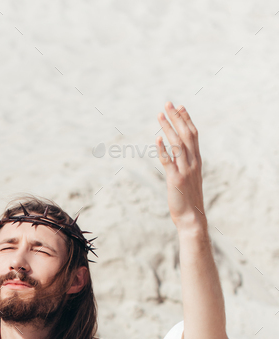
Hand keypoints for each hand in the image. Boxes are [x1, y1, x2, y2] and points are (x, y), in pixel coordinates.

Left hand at [156, 102, 205, 233]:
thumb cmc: (188, 200)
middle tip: (168, 103)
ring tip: (160, 115)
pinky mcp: (176, 180)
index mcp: (197, 161)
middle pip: (186, 134)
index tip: (180, 106)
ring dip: (168, 128)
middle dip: (177, 118)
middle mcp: (193, 163)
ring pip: (178, 144)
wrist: (192, 218)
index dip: (186, 119)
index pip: (193, 134)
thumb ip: (185, 165)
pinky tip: (157, 139)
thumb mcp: (189, 178)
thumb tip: (177, 156)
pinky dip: (163, 149)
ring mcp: (185, 171)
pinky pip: (169, 162)